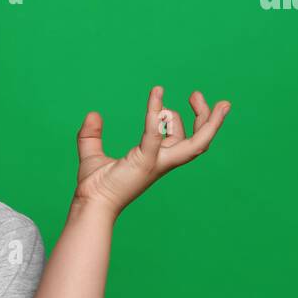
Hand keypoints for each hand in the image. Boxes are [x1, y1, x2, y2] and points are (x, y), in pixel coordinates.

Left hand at [74, 86, 229, 217]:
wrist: (90, 203)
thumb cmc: (94, 186)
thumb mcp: (92, 153)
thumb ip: (92, 134)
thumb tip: (93, 114)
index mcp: (155, 159)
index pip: (179, 138)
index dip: (179, 118)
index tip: (174, 96)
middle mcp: (161, 162)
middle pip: (198, 142)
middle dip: (207, 119)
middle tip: (201, 96)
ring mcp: (156, 163)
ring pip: (195, 144)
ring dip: (206, 122)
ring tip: (200, 95)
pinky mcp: (144, 161)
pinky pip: (155, 133)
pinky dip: (156, 112)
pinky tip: (156, 93)